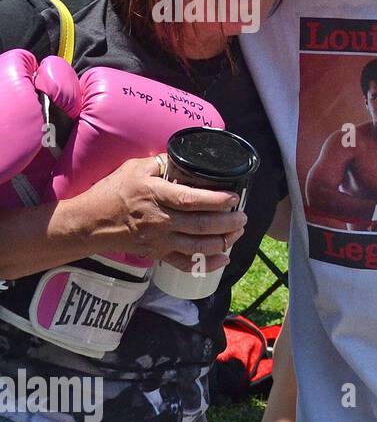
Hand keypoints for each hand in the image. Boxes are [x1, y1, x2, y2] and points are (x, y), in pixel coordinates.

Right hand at [72, 156, 244, 268]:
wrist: (89, 223)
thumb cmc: (112, 192)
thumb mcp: (135, 168)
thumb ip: (162, 162)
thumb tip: (186, 156)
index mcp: (156, 195)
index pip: (192, 200)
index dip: (217, 200)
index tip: (234, 198)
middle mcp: (160, 220)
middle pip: (202, 225)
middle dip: (229, 222)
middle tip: (243, 216)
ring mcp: (159, 240)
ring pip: (199, 246)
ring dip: (224, 241)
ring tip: (237, 232)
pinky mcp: (157, 254)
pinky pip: (186, 264)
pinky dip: (207, 265)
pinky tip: (223, 258)